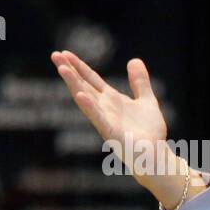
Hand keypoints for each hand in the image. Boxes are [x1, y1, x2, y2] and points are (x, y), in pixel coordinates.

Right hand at [50, 51, 199, 207]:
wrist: (155, 156)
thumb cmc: (150, 133)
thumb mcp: (147, 101)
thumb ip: (140, 82)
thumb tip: (134, 60)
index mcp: (111, 100)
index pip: (91, 80)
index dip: (79, 66)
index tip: (64, 53)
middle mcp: (105, 109)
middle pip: (84, 86)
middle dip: (70, 71)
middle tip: (54, 55)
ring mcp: (106, 120)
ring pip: (86, 99)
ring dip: (74, 84)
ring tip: (62, 69)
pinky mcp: (112, 133)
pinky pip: (98, 118)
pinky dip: (90, 107)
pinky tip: (80, 95)